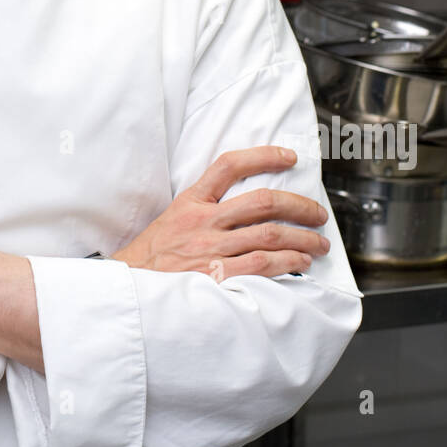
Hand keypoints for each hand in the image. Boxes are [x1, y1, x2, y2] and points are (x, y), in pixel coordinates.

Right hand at [111, 146, 329, 280]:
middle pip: (263, 202)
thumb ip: (204, 208)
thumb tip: (247, 206)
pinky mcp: (215, 278)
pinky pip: (261, 266)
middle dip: (299, 206)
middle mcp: (203, 222)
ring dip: (302, 238)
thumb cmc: (151, 258)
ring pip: (269, 235)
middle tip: (318, 213)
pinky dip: (287, 263)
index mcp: (191, 202)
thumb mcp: (172, 219)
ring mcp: (210, 250)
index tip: (290, 157)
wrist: (127, 289)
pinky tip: (301, 264)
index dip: (264, 156)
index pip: (229, 166)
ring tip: (319, 243)